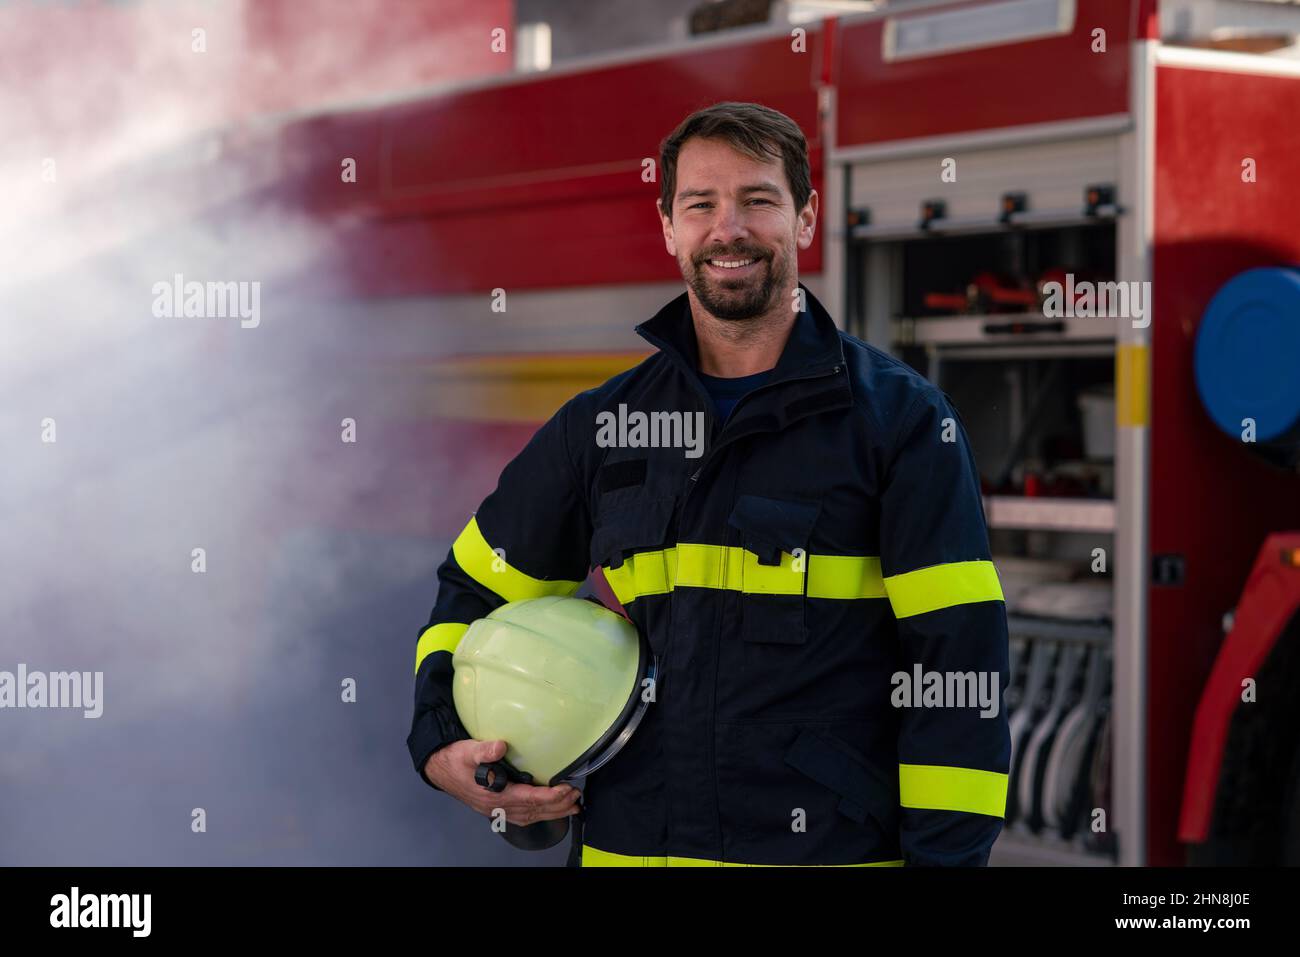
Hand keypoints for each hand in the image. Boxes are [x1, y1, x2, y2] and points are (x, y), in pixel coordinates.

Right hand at [424, 738, 581, 825]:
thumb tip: (501, 746)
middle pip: (533, 811)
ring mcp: (496, 810)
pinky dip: (538, 814)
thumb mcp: (467, 751)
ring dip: (552, 812)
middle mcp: (497, 807)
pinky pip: (522, 816)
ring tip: (571, 806)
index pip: (528, 799)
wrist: (438, 769)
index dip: (549, 796)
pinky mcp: (495, 808)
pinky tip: (548, 810)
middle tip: (577, 798)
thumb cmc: (454, 759)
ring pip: (529, 816)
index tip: (566, 789)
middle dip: (557, 806)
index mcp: (493, 795)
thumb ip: (484, 750)